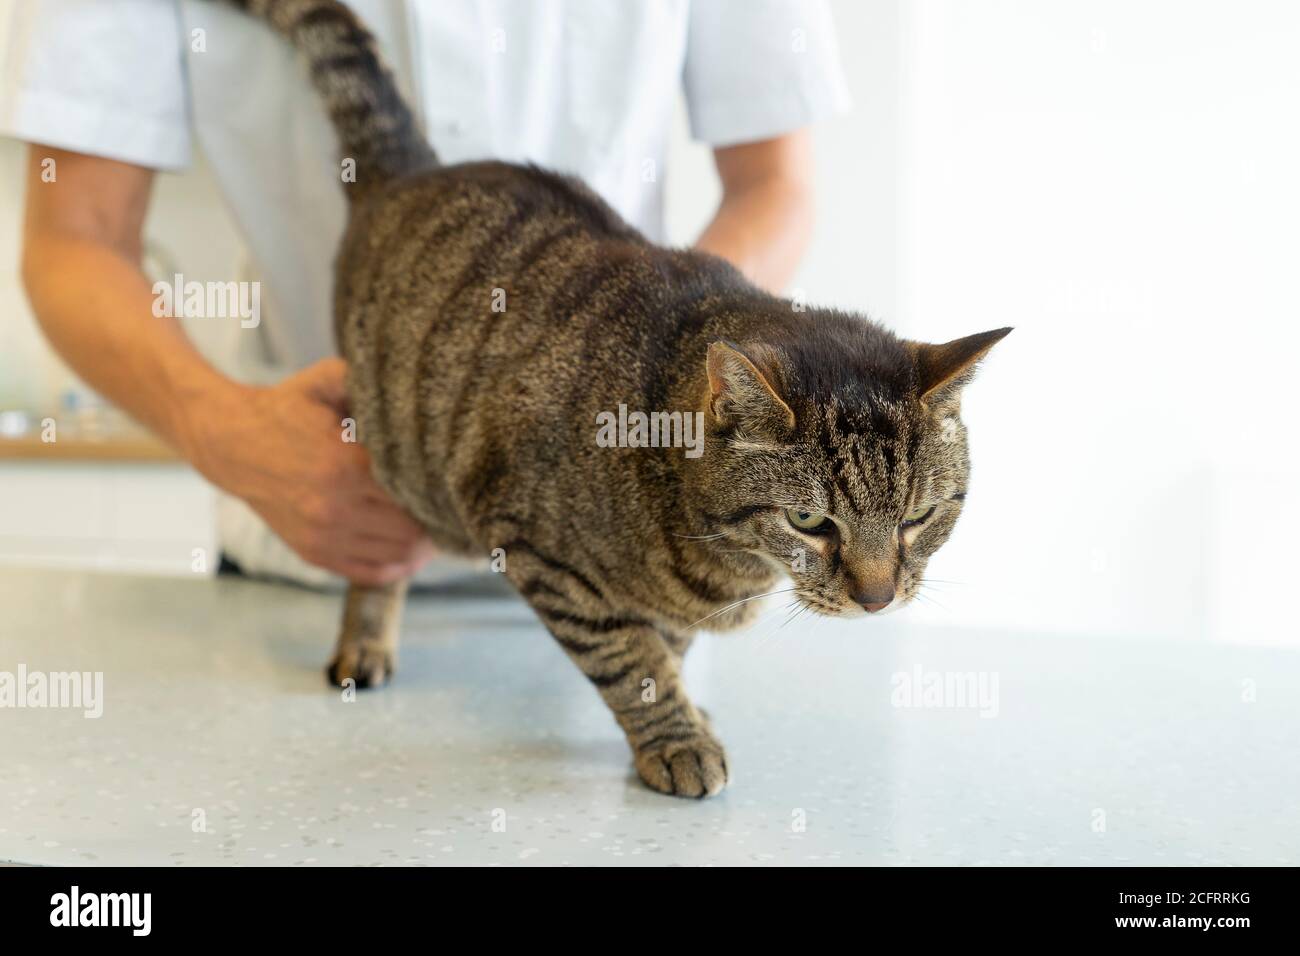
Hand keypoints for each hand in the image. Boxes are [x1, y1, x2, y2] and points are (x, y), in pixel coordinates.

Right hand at [184, 358, 434, 584]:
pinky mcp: (313, 553)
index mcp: (344, 465)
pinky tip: (409, 549)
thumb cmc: (286, 410)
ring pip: (397, 556)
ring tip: (434, 528)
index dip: (441, 491)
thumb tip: (415, 385)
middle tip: (451, 508)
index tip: (455, 484)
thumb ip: (366, 380)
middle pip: (412, 531)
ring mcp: (322, 535)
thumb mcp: (325, 382)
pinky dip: (397, 566)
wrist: (231, 444)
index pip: (415, 492)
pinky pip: (370, 573)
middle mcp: (334, 507)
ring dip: (422, 546)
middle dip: (436, 521)